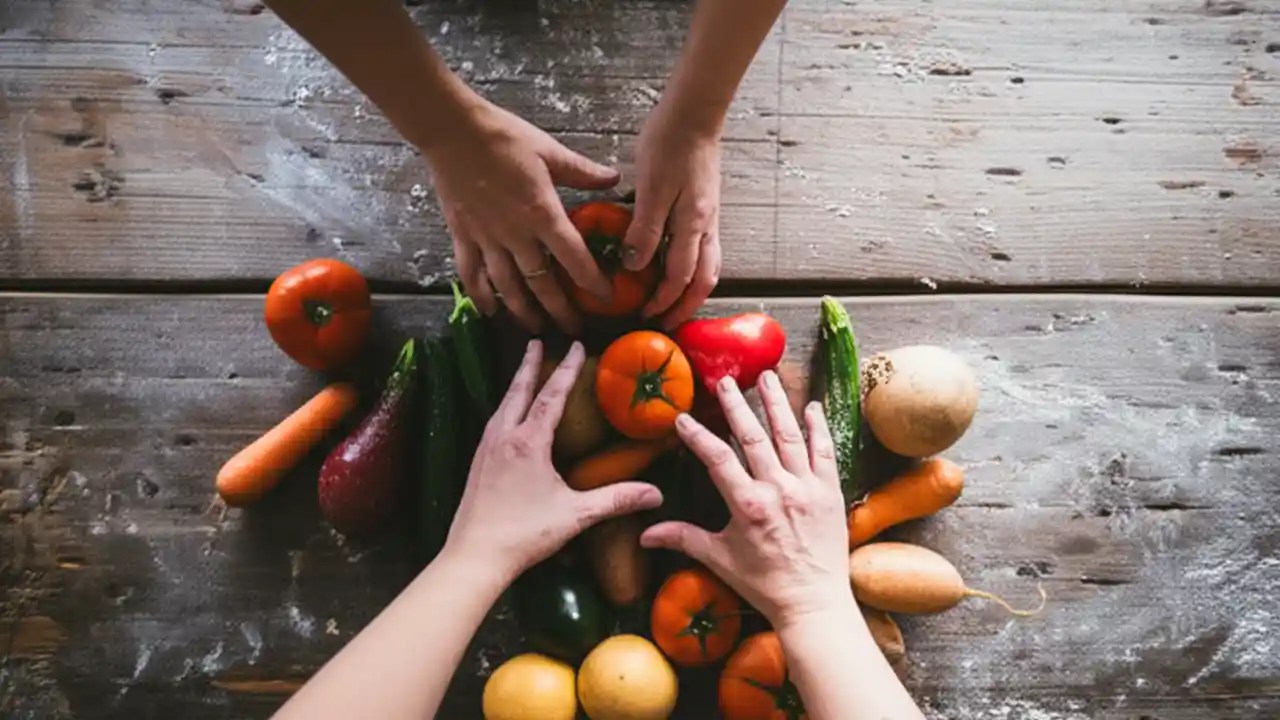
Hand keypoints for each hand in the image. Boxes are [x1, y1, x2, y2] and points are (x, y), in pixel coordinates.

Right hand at [425, 101, 618, 334]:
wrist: (452, 130)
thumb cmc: (504, 136)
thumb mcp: (550, 150)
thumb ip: (583, 171)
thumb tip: (613, 178)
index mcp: (543, 213)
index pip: (574, 257)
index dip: (592, 282)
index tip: (606, 298)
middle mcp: (516, 234)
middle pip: (542, 283)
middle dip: (560, 310)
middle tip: (574, 329)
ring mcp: (487, 239)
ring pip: (508, 287)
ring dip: (524, 311)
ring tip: (538, 328)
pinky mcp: (462, 236)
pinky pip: (472, 275)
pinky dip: (481, 296)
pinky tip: (491, 311)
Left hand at [443, 340, 662, 582]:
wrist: (474, 556)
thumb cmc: (524, 533)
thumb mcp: (575, 514)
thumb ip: (616, 500)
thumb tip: (656, 493)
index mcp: (528, 441)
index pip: (551, 395)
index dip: (566, 369)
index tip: (576, 347)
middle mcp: (504, 437)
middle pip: (519, 390)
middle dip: (530, 365)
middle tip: (536, 342)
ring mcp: (486, 449)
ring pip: (503, 405)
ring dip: (516, 384)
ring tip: (524, 373)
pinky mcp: (477, 464)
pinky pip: (494, 422)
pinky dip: (506, 407)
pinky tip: (508, 417)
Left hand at [623, 105, 722, 328]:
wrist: (694, 113)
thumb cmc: (670, 144)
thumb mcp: (652, 188)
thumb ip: (645, 229)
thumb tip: (635, 267)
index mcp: (694, 225)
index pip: (682, 277)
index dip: (664, 300)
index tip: (645, 314)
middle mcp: (707, 227)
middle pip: (704, 280)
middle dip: (685, 305)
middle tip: (664, 321)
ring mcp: (710, 218)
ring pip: (708, 267)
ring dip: (691, 290)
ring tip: (672, 303)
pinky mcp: (705, 208)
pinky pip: (704, 250)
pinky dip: (692, 268)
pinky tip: (674, 266)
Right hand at [641, 371, 851, 628]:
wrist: (813, 603)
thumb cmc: (763, 584)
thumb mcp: (719, 559)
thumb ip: (683, 538)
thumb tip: (644, 534)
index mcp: (748, 505)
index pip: (718, 458)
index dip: (699, 436)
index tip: (684, 418)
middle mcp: (778, 490)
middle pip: (754, 437)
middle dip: (738, 405)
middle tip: (727, 381)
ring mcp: (807, 488)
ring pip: (789, 436)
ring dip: (777, 404)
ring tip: (768, 376)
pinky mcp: (830, 492)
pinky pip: (825, 452)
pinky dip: (818, 428)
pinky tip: (810, 406)